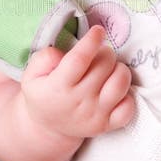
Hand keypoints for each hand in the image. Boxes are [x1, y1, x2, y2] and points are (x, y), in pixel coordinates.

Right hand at [21, 25, 134, 139]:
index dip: (92, 41)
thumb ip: (44, 58)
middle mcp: (79, 102)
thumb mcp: (31, 75)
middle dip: (105, 52)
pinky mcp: (108, 125)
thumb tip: (64, 53)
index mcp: (58, 87)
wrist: (48, 129)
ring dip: (118, 69)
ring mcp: (96, 115)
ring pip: (121, 82)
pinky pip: (129, 105)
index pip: (79, 60)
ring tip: (108, 70)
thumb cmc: (42, 95)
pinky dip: (126, 93)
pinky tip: (113, 89)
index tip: (98, 31)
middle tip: (98, 55)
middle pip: (104, 65)